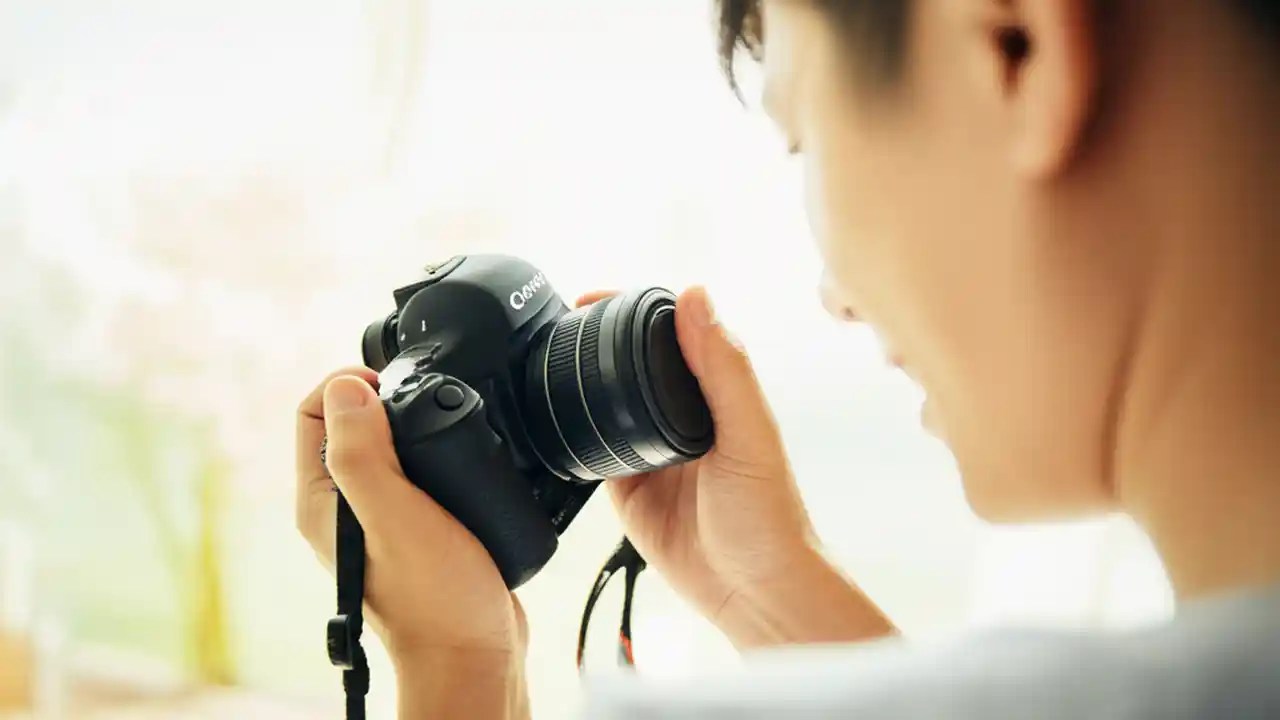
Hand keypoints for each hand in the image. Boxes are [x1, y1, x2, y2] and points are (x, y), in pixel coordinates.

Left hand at [295, 369, 528, 716]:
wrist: (475, 653)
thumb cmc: (434, 600)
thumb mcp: (393, 514)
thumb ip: (361, 452)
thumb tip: (346, 387)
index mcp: (321, 500)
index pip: (313, 411)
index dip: (349, 383)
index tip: (393, 386)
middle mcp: (343, 506)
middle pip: (352, 421)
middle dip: (386, 399)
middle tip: (426, 407)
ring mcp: (380, 517)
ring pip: (390, 443)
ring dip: (417, 426)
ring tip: (447, 433)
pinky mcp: (418, 525)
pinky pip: (420, 469)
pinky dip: (440, 453)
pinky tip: (465, 462)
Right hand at [576, 288, 894, 647]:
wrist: (753, 592)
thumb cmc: (770, 516)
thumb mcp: (749, 432)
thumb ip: (723, 367)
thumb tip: (696, 296)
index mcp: (714, 391)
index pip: (669, 334)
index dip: (634, 308)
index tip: (597, 295)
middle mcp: (680, 414)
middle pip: (629, 362)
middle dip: (596, 338)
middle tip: (559, 319)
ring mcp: (650, 449)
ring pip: (606, 403)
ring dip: (579, 382)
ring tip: (544, 357)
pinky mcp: (625, 487)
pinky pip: (590, 451)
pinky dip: (570, 435)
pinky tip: (551, 418)